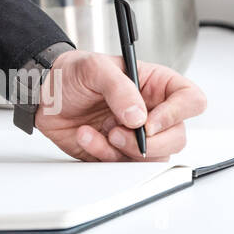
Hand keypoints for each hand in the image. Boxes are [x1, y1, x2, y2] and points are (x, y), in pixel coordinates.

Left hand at [33, 50, 206, 161]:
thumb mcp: (93, 68)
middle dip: (149, 142)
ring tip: (102, 132)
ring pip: (154, 157)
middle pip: (176, 137)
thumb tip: (139, 117)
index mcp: (154, 85)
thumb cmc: (70, 73)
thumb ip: (119, 88)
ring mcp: (135, 134)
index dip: (177, 114)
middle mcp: (151, 111)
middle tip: (119, 131)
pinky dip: (102, 153)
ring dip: (124, 150)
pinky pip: (122, 165)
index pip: (191, 100)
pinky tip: (86, 134)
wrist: (43, 93)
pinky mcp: (117, 152)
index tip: (148, 122)